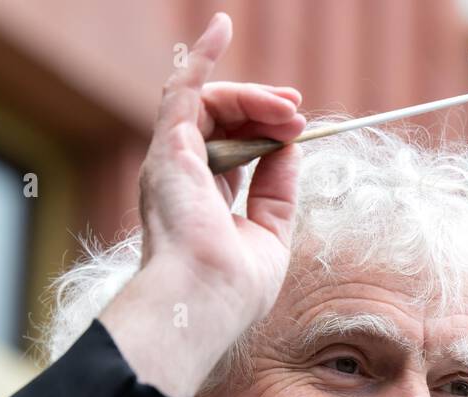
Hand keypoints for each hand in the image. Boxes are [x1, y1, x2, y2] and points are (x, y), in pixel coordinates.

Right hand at [137, 11, 304, 328]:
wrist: (206, 297)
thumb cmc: (233, 286)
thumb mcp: (270, 234)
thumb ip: (277, 191)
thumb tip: (289, 148)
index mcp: (201, 202)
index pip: (232, 150)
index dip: (265, 132)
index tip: (297, 128)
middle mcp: (180, 178)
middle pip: (222, 122)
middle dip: (263, 109)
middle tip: (296, 112)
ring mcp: (171, 161)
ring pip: (210, 104)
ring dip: (253, 97)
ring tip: (287, 107)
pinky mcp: (169, 148)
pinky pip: (182, 89)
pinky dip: (201, 56)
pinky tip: (221, 27)